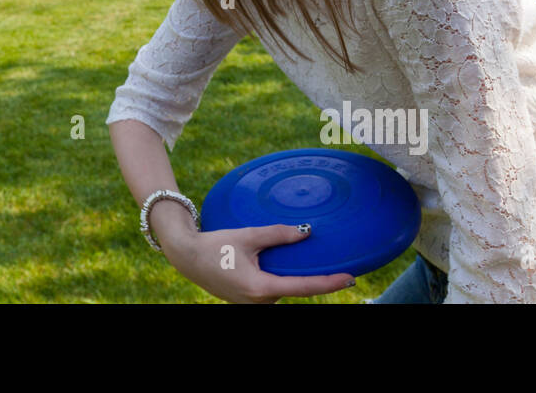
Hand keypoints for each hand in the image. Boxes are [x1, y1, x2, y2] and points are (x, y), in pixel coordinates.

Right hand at [161, 224, 354, 302]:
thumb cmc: (214, 245)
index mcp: (261, 288)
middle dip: (306, 273)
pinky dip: (276, 276)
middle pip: (293, 288)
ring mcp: (253, 303)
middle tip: (326, 257)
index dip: (328, 283)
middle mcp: (259, 302)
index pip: (303, 287)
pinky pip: (270, 289)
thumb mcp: (248, 235)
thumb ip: (278, 234)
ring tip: (288, 252)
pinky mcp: (247, 300)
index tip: (350, 278)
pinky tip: (271, 261)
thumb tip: (306, 232)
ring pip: (281, 288)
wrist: (186, 256)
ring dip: (288, 273)